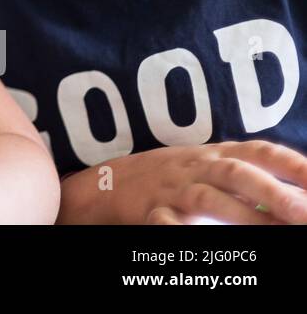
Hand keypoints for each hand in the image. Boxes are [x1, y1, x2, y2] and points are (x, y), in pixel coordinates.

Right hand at [65, 141, 306, 224]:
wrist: (108, 184)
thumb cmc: (173, 179)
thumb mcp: (209, 167)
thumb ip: (250, 177)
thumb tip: (300, 192)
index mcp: (217, 155)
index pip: (262, 152)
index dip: (294, 164)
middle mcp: (197, 169)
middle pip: (237, 173)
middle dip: (273, 192)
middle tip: (305, 213)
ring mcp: (173, 191)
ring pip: (208, 199)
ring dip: (241, 216)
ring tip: (271, 233)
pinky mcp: (150, 213)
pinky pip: (166, 224)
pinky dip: (182, 233)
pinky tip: (199, 241)